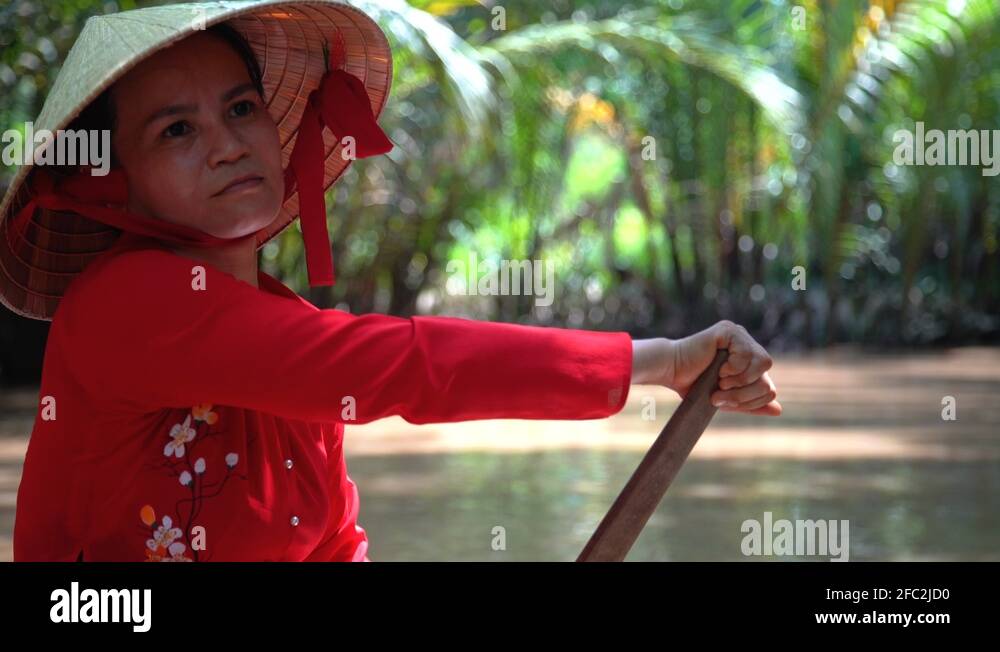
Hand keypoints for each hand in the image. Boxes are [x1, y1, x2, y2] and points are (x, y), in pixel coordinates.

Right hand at [632, 321, 781, 415]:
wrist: (670, 371)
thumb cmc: (693, 384)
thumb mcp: (727, 398)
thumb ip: (751, 403)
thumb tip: (778, 410)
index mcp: (749, 361)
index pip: (768, 386)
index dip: (750, 401)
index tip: (724, 403)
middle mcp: (747, 345)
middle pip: (768, 377)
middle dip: (745, 394)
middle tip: (719, 395)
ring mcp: (739, 335)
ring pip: (763, 364)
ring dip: (740, 380)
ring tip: (720, 382)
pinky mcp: (729, 330)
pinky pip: (747, 353)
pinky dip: (734, 367)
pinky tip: (719, 369)